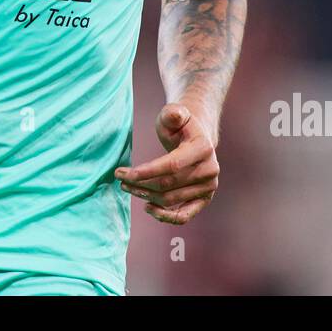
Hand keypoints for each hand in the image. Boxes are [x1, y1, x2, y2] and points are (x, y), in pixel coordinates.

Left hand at [114, 103, 219, 224]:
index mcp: (204, 148)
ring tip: (128, 187)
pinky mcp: (204, 199)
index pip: (172, 165)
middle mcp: (210, 170)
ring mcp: (209, 187)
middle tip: (121, 179)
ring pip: (171, 200)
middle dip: (140, 183)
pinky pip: (184, 216)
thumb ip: (173, 113)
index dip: (146, 171)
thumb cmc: (180, 125)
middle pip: (168, 185)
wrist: (196, 136)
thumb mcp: (174, 113)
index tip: (122, 173)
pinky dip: (165, 216)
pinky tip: (148, 207)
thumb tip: (174, 115)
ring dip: (146, 196)